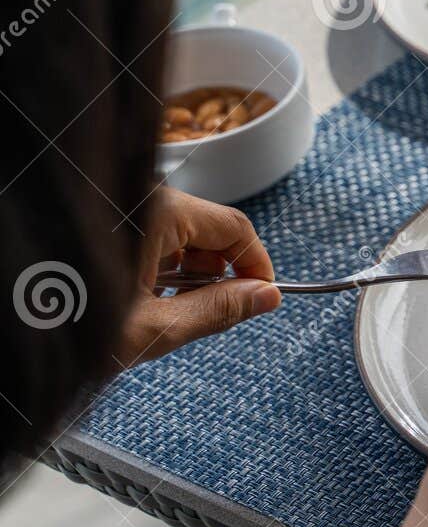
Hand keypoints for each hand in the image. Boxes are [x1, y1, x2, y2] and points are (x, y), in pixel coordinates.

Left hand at [116, 187, 279, 365]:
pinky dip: (151, 269)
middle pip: (205, 233)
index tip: (261, 297)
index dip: (255, 266)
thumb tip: (266, 297)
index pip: (234, 227)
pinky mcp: (102, 221)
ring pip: (176, 238)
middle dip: (212, 277)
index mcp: (157, 212)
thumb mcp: (152, 327)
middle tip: (197, 316)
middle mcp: (139, 199)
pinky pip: (147, 238)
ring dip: (179, 276)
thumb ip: (217, 309)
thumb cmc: (62, 325)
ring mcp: (119, 207)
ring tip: (151, 312)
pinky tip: (130, 299)